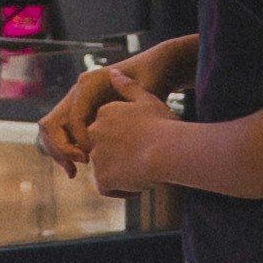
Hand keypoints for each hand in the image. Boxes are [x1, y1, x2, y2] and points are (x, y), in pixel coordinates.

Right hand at [41, 39, 186, 168]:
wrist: (151, 72)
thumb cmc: (151, 78)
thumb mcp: (145, 90)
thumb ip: (130, 105)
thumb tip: (111, 120)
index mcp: (88, 84)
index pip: (72, 117)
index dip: (80, 139)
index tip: (92, 156)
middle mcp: (76, 93)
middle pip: (51, 124)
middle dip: (61, 148)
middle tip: (79, 164)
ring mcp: (76, 103)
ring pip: (52, 131)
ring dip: (59, 152)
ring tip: (72, 171)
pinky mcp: (79, 114)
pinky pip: (62, 135)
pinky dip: (65, 151)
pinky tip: (77, 167)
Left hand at [75, 94, 193, 199]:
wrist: (167, 150)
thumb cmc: (162, 124)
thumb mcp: (147, 98)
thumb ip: (127, 87)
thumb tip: (114, 73)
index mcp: (104, 114)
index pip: (109, 131)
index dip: (126, 140)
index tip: (144, 144)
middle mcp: (95, 134)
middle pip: (106, 151)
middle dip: (122, 158)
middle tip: (146, 160)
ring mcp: (96, 156)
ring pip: (107, 170)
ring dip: (123, 174)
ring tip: (147, 172)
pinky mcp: (101, 178)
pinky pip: (108, 188)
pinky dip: (121, 190)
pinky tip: (140, 185)